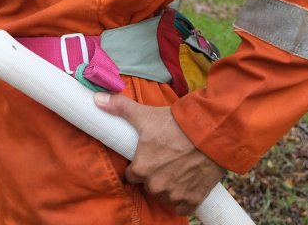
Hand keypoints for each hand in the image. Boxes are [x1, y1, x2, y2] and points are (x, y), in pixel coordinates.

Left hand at [94, 93, 225, 214]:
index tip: (147, 157)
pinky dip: (184, 199)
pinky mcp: (193, 198)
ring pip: (165, 196)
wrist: (210, 132)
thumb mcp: (144, 114)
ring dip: (168, 187)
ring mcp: (175, 194)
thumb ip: (119, 107)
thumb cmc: (175, 124)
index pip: (132, 175)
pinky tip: (186, 184)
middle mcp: (156, 185)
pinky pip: (182, 207)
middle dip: (154, 176)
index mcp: (140, 169)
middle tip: (164, 161)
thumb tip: (97, 99)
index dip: (139, 166)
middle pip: (149, 185)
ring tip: (176, 170)